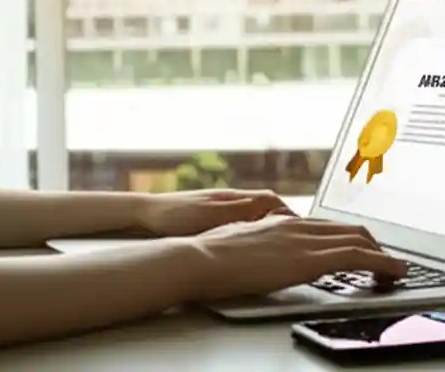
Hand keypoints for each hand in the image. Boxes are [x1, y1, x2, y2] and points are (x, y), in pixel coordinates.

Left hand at [134, 188, 295, 237]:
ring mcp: (221, 210)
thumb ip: (241, 212)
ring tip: (278, 245)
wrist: (145, 214)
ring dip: (268, 228)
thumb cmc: (175, 214)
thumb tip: (273, 210)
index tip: (300, 230)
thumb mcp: (211, 215)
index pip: (273, 202)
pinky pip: (241, 224)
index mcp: (235, 198)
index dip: (289, 216)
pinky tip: (249, 246)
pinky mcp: (211, 220)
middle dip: (283, 222)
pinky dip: (251, 233)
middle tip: (296, 239)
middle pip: (268, 208)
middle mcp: (231, 201)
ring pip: (255, 217)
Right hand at [177, 215, 406, 300]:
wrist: (200, 258)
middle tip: (383, 256)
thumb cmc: (208, 255)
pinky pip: (358, 257)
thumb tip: (254, 250)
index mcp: (278, 221)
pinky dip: (383, 263)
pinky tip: (395, 271)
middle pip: (345, 229)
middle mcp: (296, 225)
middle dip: (369, 242)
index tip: (355, 244)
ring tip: (396, 266)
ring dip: (381, 253)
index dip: (343, 235)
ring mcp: (304, 240)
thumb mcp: (234, 242)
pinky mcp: (310, 258)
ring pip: (357, 239)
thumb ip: (252, 242)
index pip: (322, 225)